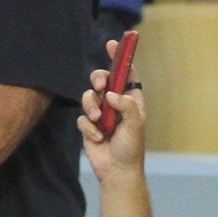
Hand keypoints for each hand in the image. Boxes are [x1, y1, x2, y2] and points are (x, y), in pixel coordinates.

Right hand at [77, 38, 145, 180]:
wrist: (117, 172)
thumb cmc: (130, 149)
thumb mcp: (135, 125)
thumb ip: (127, 106)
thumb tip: (112, 94)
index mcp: (131, 101)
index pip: (126, 74)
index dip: (120, 58)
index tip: (113, 44)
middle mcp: (115, 104)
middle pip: (103, 79)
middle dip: (98, 78)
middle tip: (100, 85)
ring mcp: (101, 114)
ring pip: (89, 96)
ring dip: (91, 106)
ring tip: (97, 120)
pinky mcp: (88, 126)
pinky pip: (82, 117)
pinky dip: (88, 127)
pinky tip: (97, 138)